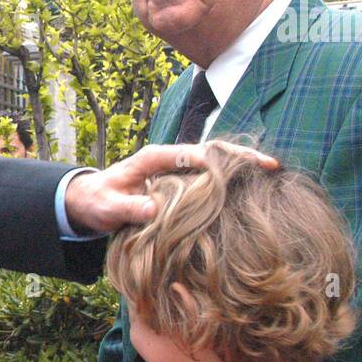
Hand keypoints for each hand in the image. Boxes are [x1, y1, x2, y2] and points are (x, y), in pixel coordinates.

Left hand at [64, 141, 279, 233]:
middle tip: (272, 166)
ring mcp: (176, 169)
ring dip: (241, 167)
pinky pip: (209, 178)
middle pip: (212, 152)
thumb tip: (152, 210)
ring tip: (273, 174)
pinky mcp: (180, 182)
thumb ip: (128, 209)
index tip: (243, 168)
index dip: (219, 160)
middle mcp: (169, 158)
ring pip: (215, 162)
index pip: (193, 153)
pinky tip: (251, 190)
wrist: (89, 200)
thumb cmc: (98, 202)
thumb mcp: (108, 208)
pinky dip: (230, 180)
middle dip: (241, 158)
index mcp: (154, 157)